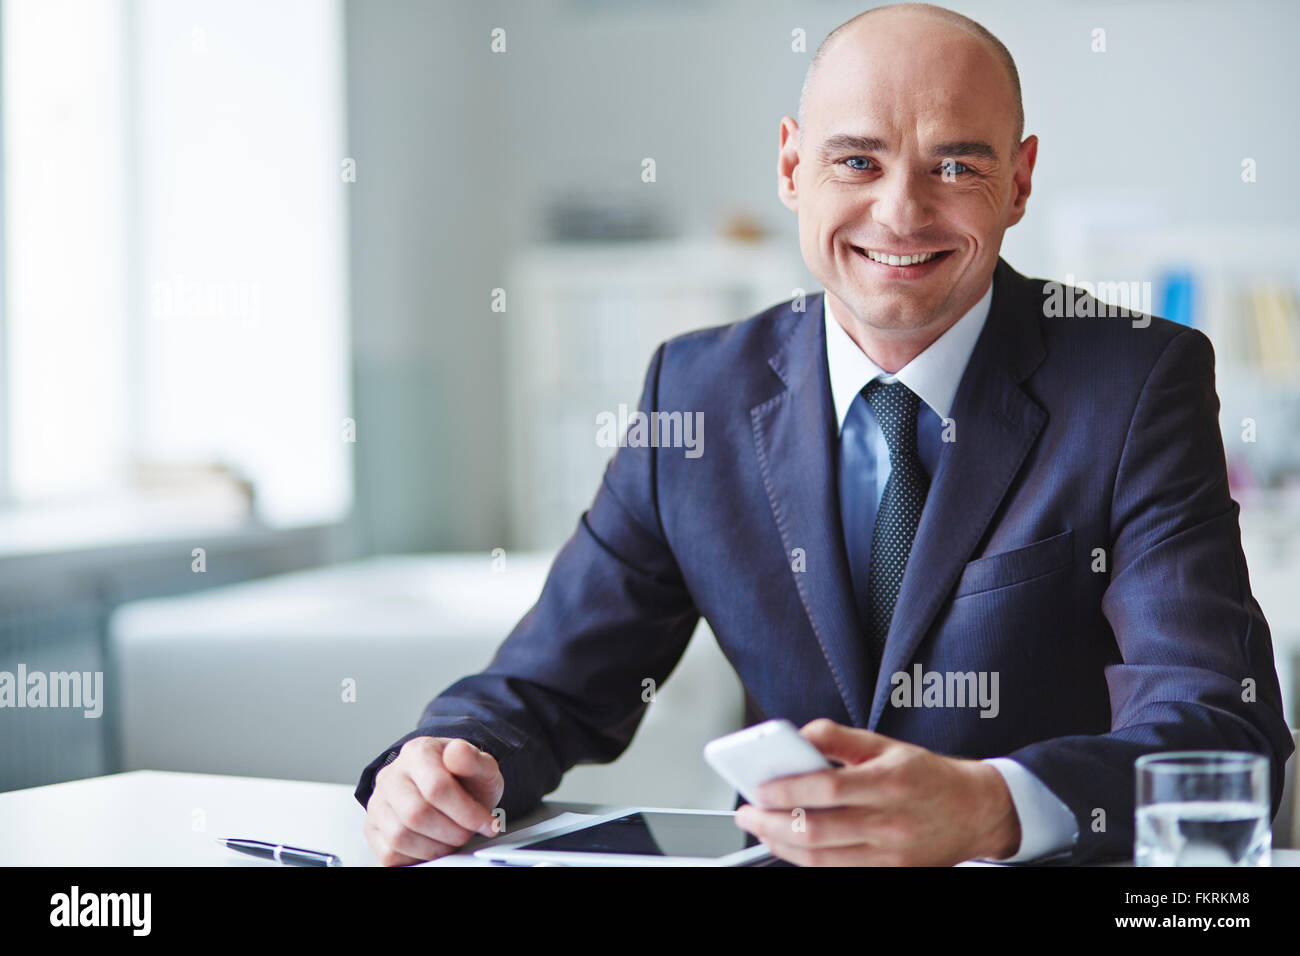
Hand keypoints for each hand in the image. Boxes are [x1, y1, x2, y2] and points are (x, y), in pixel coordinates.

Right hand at [364, 736, 504, 865]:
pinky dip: (416, 856)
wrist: (450, 788)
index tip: (486, 823)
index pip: (437, 786)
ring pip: (399, 836)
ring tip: (452, 838)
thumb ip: (475, 761)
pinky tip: (433, 844)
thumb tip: (459, 751)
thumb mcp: (482, 768)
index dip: (466, 812)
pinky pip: (389, 853)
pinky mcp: (372, 827)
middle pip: (416, 814)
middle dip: (451, 832)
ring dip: (435, 847)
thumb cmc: (464, 780)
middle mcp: (392, 775)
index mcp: (418, 752)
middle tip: (467, 832)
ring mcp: (378, 802)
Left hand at [733, 719, 1019, 865]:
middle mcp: (890, 822)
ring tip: (762, 830)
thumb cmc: (926, 775)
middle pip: (819, 831)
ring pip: (824, 859)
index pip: (827, 789)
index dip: (787, 790)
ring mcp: (891, 854)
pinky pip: (839, 871)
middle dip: (773, 824)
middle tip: (748, 815)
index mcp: (889, 782)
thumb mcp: (885, 744)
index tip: (759, 788)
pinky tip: (791, 846)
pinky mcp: (892, 872)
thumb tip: (798, 735)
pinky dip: (808, 861)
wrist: (975, 810)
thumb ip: (838, 737)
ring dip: (783, 846)